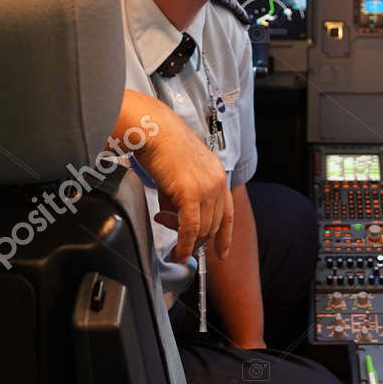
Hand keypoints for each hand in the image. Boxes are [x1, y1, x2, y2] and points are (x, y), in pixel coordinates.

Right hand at [133, 108, 233, 261]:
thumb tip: (171, 219)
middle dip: (195, 239)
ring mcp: (207, 188)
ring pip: (202, 230)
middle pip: (214, 226)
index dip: (225, 236)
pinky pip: (190, 229)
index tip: (222, 252)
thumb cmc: (162, 145)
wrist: (154, 130)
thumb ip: (179, 198)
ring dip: (184, 239)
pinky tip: (177, 251)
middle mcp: (218, 182)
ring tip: (163, 225)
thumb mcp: (178, 174)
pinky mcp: (192, 194)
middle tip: (175, 241)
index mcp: (218, 175)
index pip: (228, 213)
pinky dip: (184, 244)